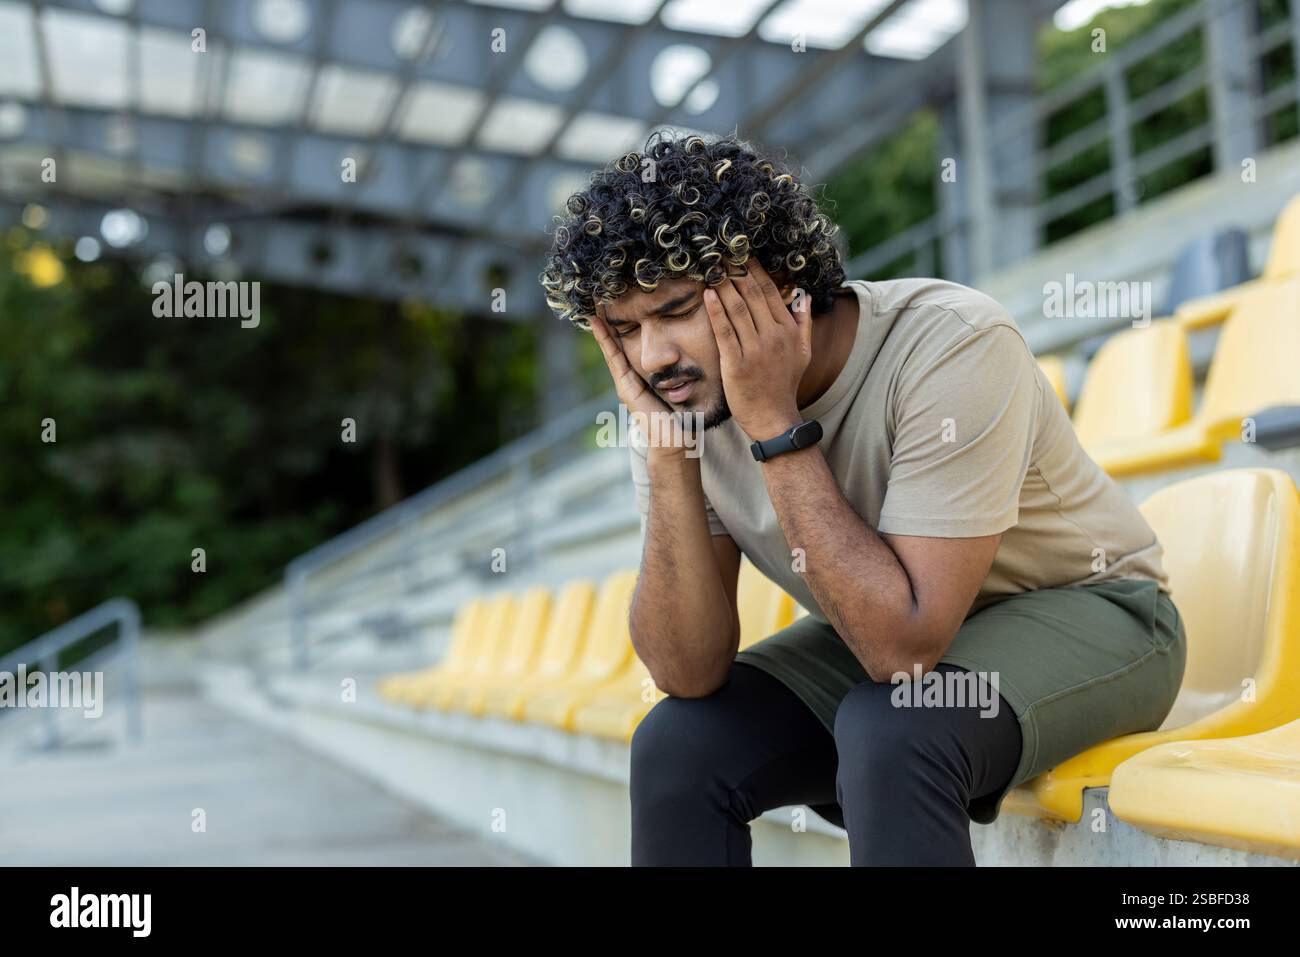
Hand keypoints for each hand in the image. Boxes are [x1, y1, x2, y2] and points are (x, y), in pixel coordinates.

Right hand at [590, 302, 691, 459]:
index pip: (635, 341)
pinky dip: (604, 339)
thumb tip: (701, 346)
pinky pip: (613, 357)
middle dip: (612, 317)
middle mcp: (633, 376)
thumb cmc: (685, 417)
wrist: (677, 443)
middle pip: (621, 340)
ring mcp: (626, 381)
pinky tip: (596, 321)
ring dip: (602, 323)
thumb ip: (685, 368)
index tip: (626, 298)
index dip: (629, 320)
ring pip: (613, 345)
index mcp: (646, 374)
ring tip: (594, 299)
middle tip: (603, 292)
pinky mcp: (626, 387)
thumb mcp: (686, 384)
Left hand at [702, 260, 811, 440]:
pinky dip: (716, 311)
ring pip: (737, 310)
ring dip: (724, 285)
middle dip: (736, 271)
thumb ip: (803, 322)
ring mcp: (755, 350)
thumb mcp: (804, 353)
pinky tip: (708, 294)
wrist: (774, 416)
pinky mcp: (736, 364)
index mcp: (788, 330)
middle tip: (722, 252)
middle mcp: (773, 337)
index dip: (754, 271)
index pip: (770, 292)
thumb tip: (803, 295)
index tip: (742, 254)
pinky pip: (725, 332)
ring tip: (712, 267)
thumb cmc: (785, 384)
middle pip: (752, 295)